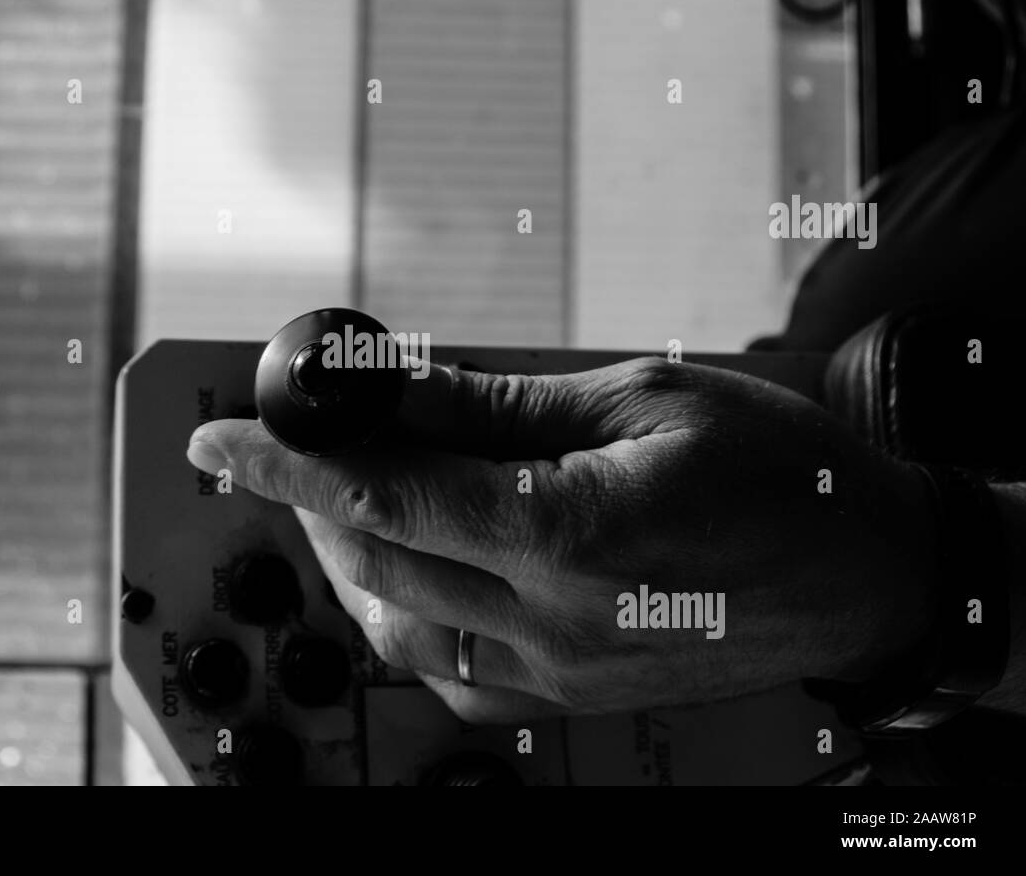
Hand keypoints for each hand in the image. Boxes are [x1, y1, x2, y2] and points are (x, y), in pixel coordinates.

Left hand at [186, 357, 937, 722]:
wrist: (862, 575)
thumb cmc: (775, 472)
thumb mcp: (639, 398)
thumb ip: (499, 403)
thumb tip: (394, 383)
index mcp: (569, 537)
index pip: (384, 498)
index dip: (285, 464)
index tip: (218, 437)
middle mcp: (552, 625)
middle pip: (373, 565)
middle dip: (309, 502)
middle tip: (292, 442)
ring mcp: (557, 676)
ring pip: (396, 627)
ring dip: (347, 558)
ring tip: (344, 492)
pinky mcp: (568, 697)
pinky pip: (446, 670)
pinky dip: (402, 610)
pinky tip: (410, 560)